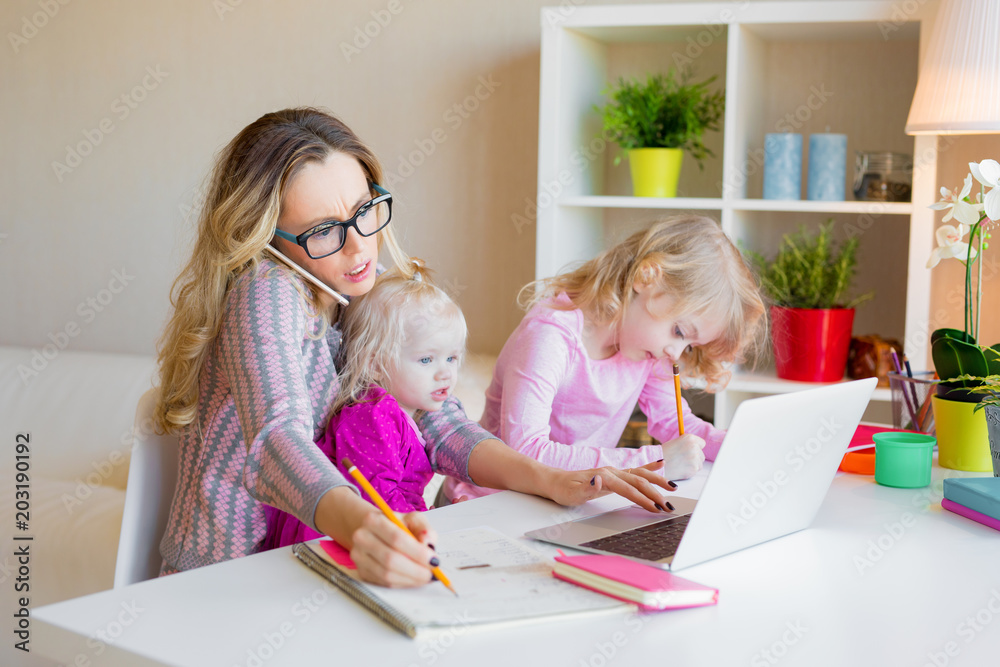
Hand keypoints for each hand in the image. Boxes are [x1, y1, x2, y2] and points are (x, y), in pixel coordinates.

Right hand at [348, 510, 438, 587]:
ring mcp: (359, 556)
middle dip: (415, 569)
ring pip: (386, 574)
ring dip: (410, 579)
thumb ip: (424, 529)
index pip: (397, 538)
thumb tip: (428, 545)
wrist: (378, 532)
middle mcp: (362, 538)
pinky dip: (402, 583)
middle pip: (390, 559)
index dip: (417, 552)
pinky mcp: (362, 571)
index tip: (434, 560)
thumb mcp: (414, 520)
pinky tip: (413, 579)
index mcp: (373, 520)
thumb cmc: (398, 525)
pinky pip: (384, 583)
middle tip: (431, 573)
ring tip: (425, 576)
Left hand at [542, 460, 676, 511]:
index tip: (656, 509)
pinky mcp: (614, 475)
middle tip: (669, 506)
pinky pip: (635, 470)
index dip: (643, 499)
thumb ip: (588, 488)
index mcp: (605, 476)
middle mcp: (612, 472)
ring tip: (673, 488)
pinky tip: (660, 465)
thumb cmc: (563, 489)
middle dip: (656, 493)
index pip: (629, 489)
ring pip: (641, 474)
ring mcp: (614, 472)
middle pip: (639, 481)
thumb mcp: (572, 493)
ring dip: (657, 481)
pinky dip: (649, 468)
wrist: (555, 481)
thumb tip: (600, 481)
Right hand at [660, 433, 705, 480]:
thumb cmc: (664, 453)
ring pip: (700, 463)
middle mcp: (694, 446)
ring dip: (693, 465)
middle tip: (682, 460)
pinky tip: (680, 469)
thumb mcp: (676, 442)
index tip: (690, 451)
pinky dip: (690, 471)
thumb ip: (687, 444)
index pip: (702, 443)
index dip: (696, 447)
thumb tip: (697, 447)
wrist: (656, 465)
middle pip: (701, 454)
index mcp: (689, 438)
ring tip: (680, 464)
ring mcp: (695, 458)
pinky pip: (696, 470)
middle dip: (694, 458)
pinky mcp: (694, 468)